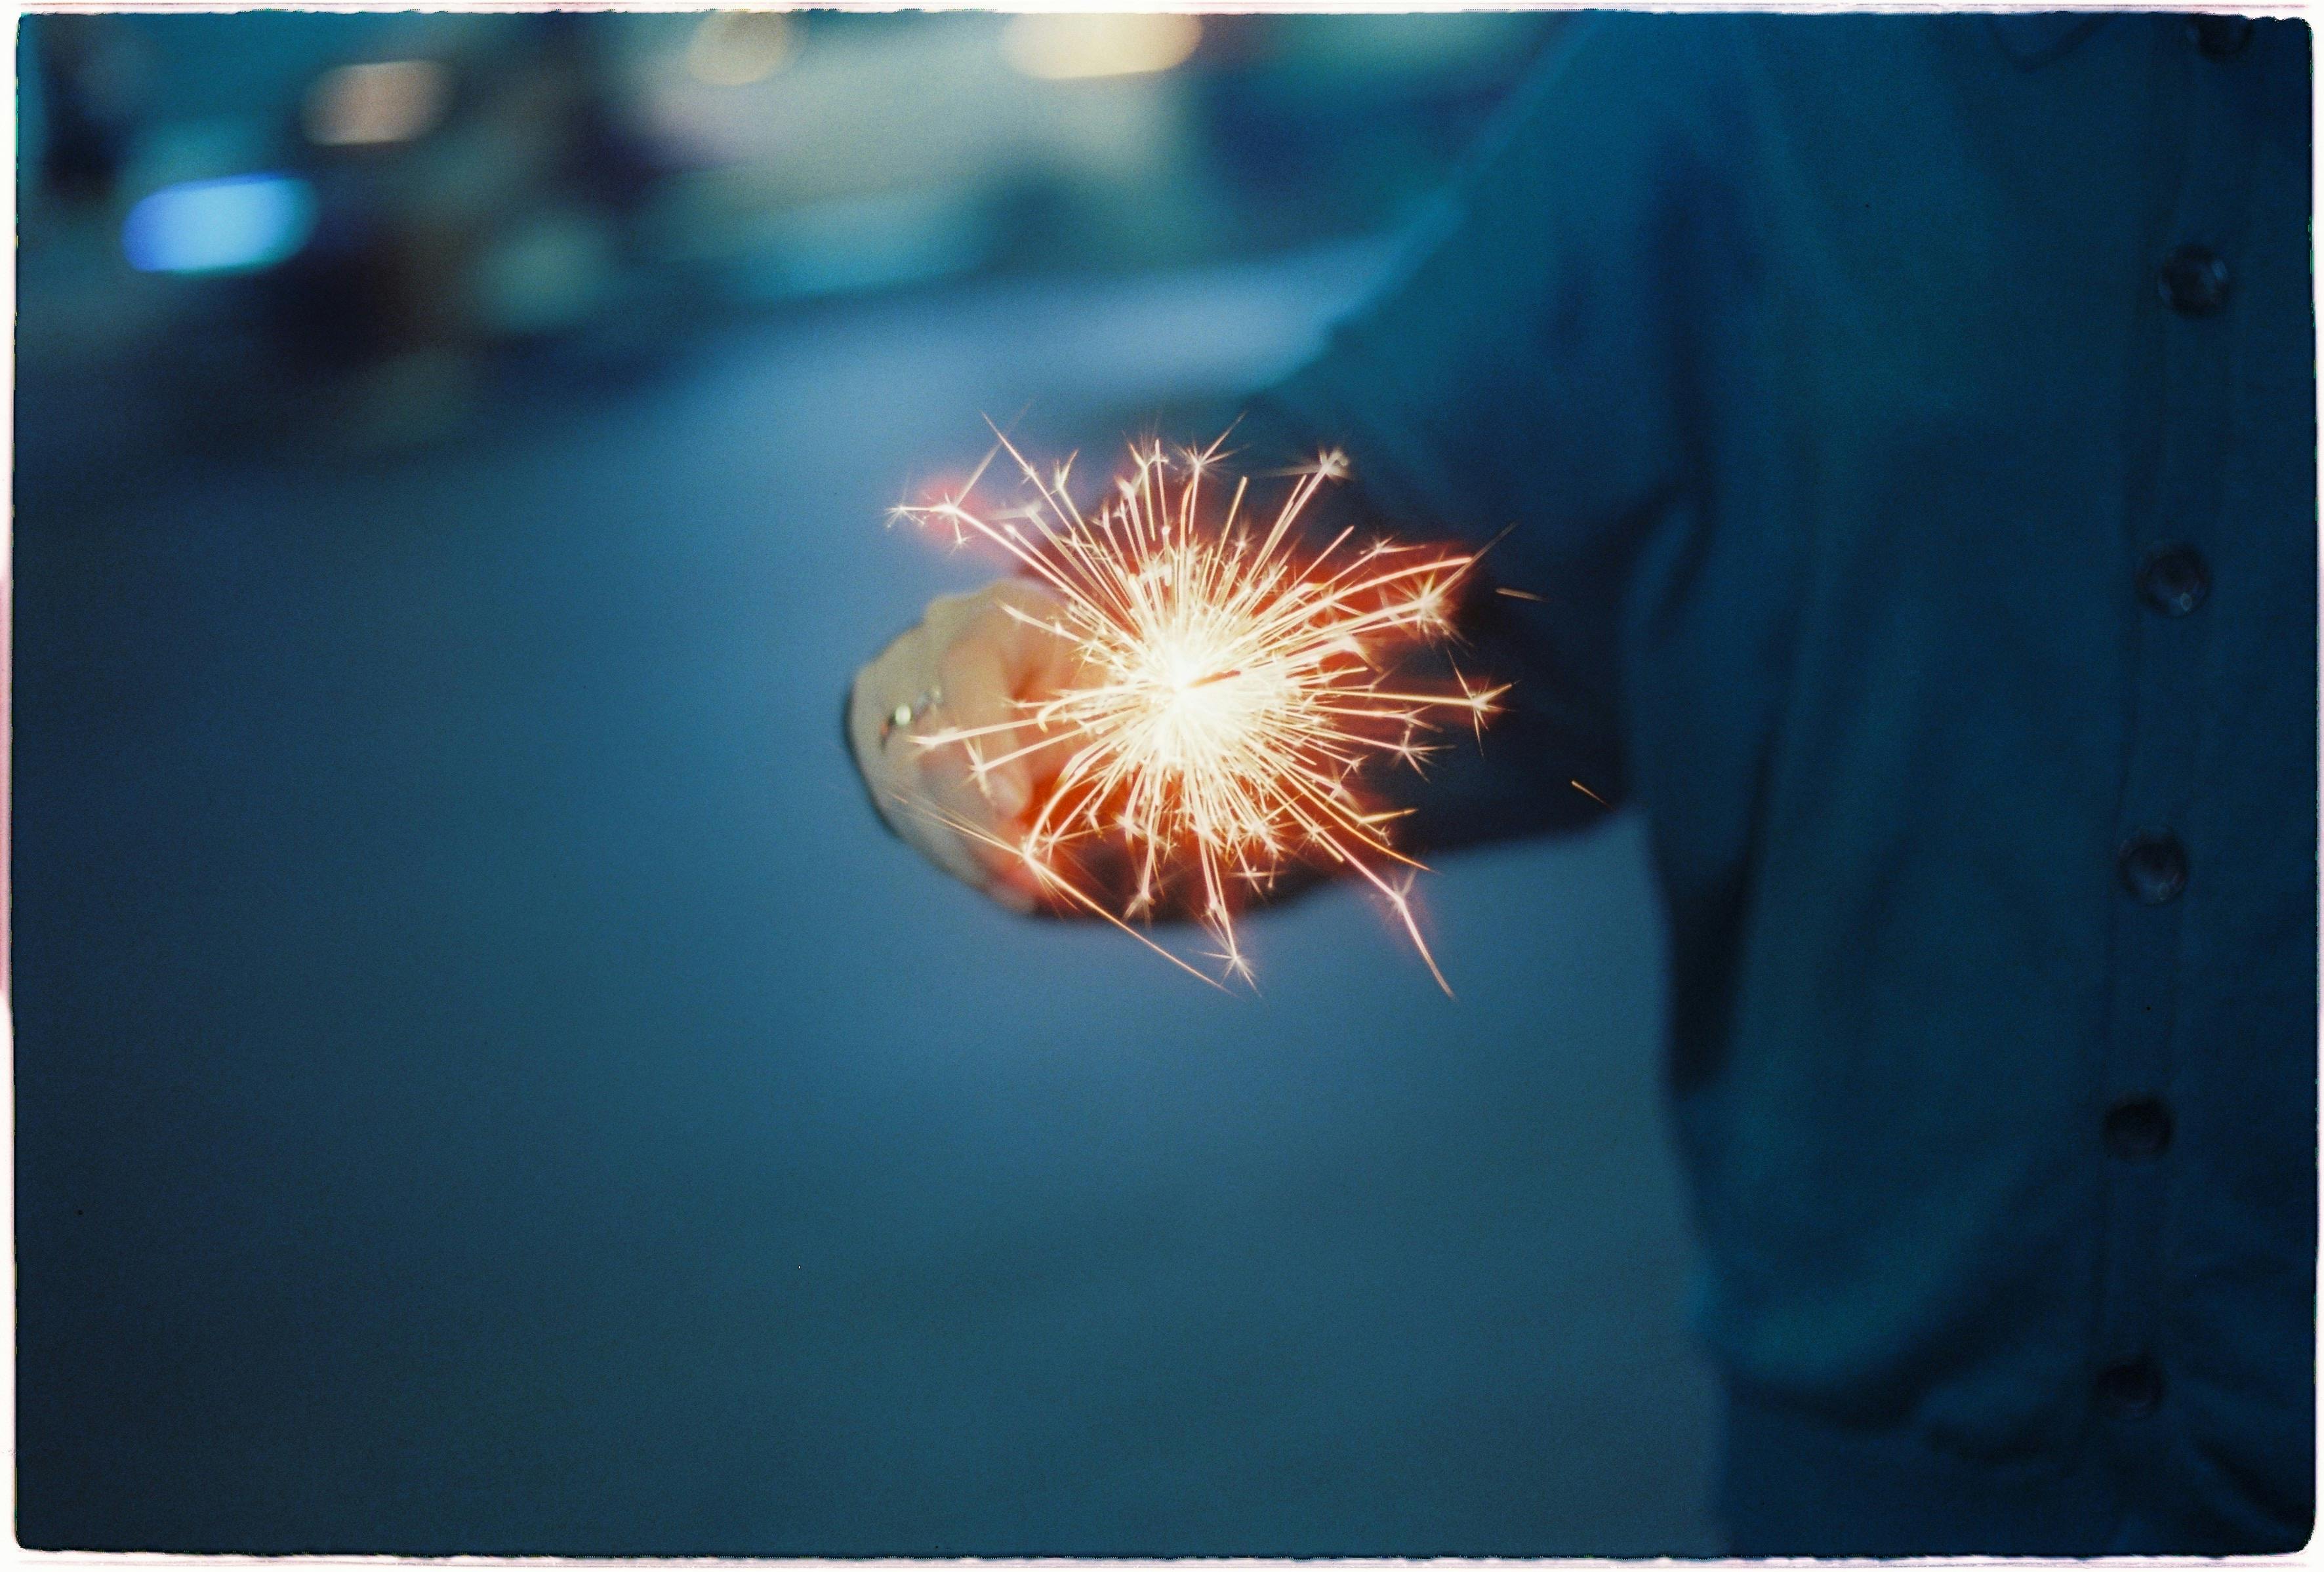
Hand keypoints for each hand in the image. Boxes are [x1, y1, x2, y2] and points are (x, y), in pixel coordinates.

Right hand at [845, 578, 1081, 910]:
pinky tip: (996, 881)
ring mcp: (888, 688)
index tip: (1014, 804)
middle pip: (929, 742)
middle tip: (1030, 882)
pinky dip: (951, 850)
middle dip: (980, 825)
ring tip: (1023, 892)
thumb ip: (1089, 739)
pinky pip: (900, 805)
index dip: (985, 740)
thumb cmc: (1087, 678)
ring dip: (965, 851)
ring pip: (906, 786)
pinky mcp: (871, 734)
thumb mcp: (1110, 696)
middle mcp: (927, 643)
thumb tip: (1053, 810)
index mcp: (994, 614)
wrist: (1039, 663)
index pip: (969, 670)